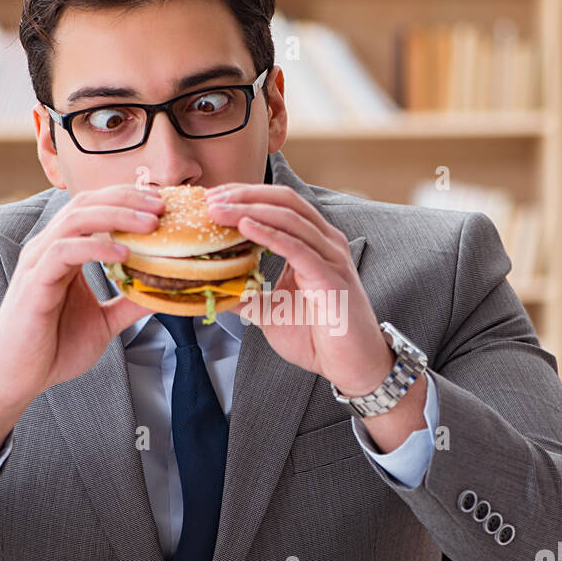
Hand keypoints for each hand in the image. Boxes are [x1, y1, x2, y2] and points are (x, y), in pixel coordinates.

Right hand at [0, 184, 161, 404]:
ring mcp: (38, 263)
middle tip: (161, 205)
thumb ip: (130, 303)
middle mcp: (49, 249)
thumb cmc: (54, 348)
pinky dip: (95, 247)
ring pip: (75, 219)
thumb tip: (165, 292)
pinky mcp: (34, 283)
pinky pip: (64, 251)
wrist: (18, 378)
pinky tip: (123, 254)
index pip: (94, 208)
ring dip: (116, 216)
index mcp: (63, 251)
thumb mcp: (104, 322)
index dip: (127, 200)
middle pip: (86, 203)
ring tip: (150, 224)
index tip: (162, 204)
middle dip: (126, 199)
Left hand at [205, 183, 394, 395]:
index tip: (213, 199)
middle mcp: (325, 243)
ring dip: (250, 210)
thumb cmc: (319, 337)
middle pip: (285, 200)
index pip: (280, 204)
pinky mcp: (331, 278)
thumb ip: (246, 294)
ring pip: (289, 218)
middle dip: (245, 195)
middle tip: (211, 199)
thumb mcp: (270, 311)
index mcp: (314, 244)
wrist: (350, 366)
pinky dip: (270, 235)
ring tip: (219, 211)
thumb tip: (214, 287)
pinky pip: (297, 248)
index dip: (246, 196)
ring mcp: (331, 258)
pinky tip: (246, 227)